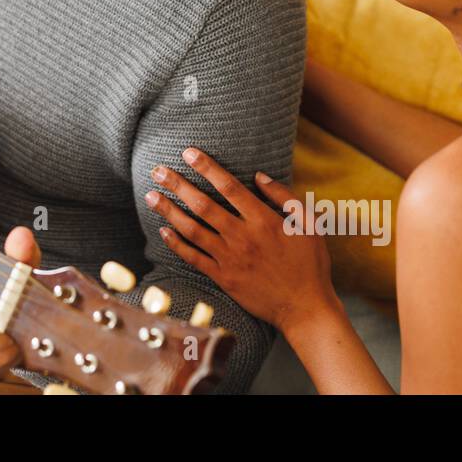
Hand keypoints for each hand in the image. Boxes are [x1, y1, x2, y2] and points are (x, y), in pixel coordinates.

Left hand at [144, 147, 337, 332]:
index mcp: (264, 220)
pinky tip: (163, 231)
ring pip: (192, 230)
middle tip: (158, 171)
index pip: (230, 187)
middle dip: (178, 185)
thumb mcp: (309, 224)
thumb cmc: (310, 263)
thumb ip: (284, 197)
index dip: (208, 167)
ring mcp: (230, 259)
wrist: (304, 308)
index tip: (189, 153)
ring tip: (151, 196)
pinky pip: (194, 258)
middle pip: (203, 205)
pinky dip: (177, 244)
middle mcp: (243, 237)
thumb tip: (258, 176)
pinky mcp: (223, 278)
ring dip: (169, 211)